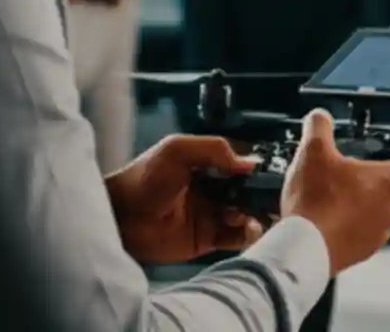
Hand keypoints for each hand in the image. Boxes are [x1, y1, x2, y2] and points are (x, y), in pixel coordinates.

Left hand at [106, 135, 264, 263]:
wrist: (119, 218)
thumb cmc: (143, 179)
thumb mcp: (177, 150)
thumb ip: (214, 149)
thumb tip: (249, 163)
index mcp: (206, 165)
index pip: (240, 166)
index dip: (255, 171)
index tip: (270, 175)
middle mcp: (212, 189)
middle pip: (248, 191)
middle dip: (259, 194)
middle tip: (265, 198)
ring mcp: (211, 215)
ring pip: (246, 214)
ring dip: (255, 214)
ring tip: (246, 214)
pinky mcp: (208, 239)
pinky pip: (236, 238)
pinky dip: (248, 234)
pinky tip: (246, 228)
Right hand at [282, 109, 389, 273]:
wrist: (304, 248)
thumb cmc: (316, 201)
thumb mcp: (313, 152)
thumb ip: (319, 128)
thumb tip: (319, 117)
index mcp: (387, 182)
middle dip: (372, 185)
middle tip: (347, 180)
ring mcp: (378, 234)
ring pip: (377, 215)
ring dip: (361, 208)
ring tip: (333, 203)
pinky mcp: (362, 253)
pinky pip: (362, 236)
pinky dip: (349, 229)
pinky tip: (327, 224)